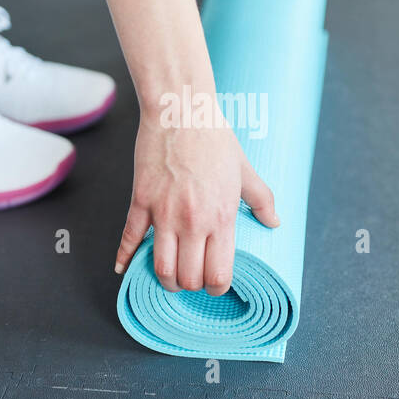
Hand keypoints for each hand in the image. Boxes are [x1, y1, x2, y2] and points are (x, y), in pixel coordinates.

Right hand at [115, 112, 278, 295]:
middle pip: (188, 278)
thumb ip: (262, 200)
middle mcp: (193, 222)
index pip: (218, 274)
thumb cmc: (215, 138)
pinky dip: (124, 257)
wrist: (182, 111)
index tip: (214, 283)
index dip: (216, 287)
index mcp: (221, 218)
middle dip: (190, 286)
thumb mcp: (245, 171)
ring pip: (160, 267)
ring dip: (164, 279)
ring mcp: (164, 213)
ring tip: (168, 276)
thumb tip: (275, 222)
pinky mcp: (141, 200)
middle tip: (191, 279)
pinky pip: (130, 237)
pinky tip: (123, 267)